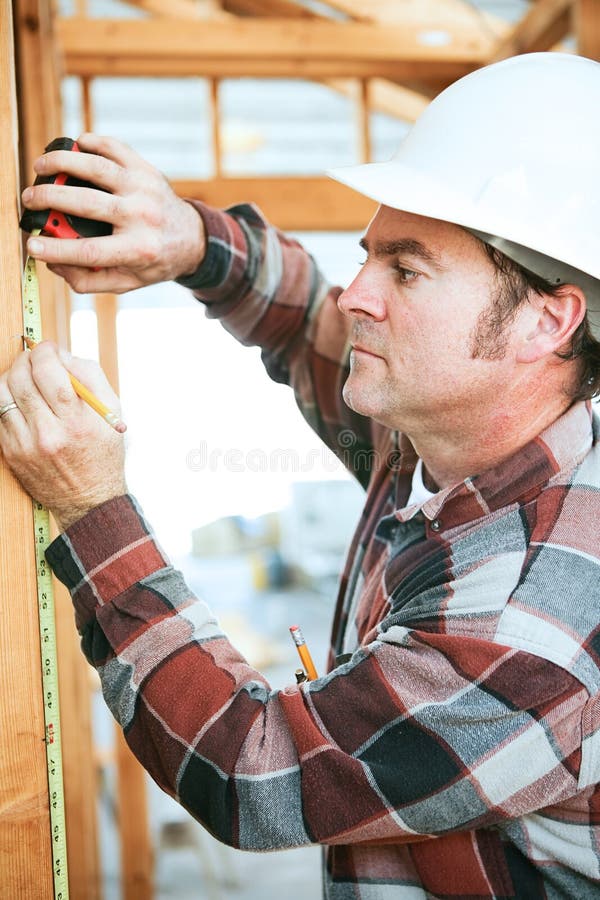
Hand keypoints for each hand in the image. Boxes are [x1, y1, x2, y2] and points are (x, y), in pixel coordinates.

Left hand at [0, 342, 126, 529]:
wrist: (90, 500)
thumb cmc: (103, 453)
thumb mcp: (110, 413)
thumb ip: (90, 377)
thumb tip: (61, 354)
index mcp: (77, 421)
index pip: (49, 372)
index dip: (45, 352)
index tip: (48, 348)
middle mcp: (49, 434)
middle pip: (21, 379)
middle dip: (25, 360)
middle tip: (34, 359)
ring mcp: (26, 445)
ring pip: (2, 394)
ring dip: (11, 377)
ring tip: (24, 377)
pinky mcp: (12, 453)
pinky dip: (7, 400)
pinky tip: (21, 400)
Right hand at [20, 134, 206, 293]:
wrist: (192, 238)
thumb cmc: (152, 261)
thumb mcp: (126, 281)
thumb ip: (88, 279)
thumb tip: (52, 263)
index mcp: (138, 250)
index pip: (89, 251)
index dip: (56, 249)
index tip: (31, 244)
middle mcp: (143, 217)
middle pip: (87, 204)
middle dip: (49, 200)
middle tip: (29, 200)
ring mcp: (145, 189)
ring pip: (97, 168)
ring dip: (62, 163)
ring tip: (40, 167)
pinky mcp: (146, 169)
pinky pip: (114, 149)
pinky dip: (90, 143)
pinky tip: (73, 146)